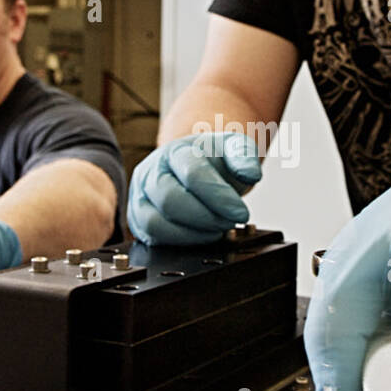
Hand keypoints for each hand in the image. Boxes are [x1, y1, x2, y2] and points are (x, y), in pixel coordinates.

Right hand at [127, 132, 261, 244]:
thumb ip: (245, 156)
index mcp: (175, 151)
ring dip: (191, 233)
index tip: (241, 212)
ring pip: (155, 222)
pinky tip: (201, 235)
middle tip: (229, 222)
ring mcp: (141, 197)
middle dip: (205, 217)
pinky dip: (180, 240)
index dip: (219, 196)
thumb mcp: (233, 150)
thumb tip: (252, 173)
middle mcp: (152, 172)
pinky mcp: (138, 219)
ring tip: (216, 229)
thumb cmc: (211, 163)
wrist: (195, 170)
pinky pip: (152, 236)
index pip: (192, 173)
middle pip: (169, 199)